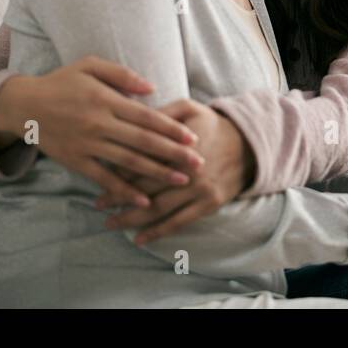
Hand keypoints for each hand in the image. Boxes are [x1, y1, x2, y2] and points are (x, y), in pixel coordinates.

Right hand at [0, 57, 204, 207]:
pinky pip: (104, 179)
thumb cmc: (61, 83)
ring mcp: (88, 144)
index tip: (193, 137)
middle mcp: (100, 123)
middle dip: (174, 153)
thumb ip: (122, 75)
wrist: (24, 106)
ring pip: (129, 162)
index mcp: (106, 100)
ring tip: (181, 181)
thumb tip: (152, 89)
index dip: (172, 128)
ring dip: (157, 173)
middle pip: (144, 142)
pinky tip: (144, 200)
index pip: (147, 116)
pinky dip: (124, 191)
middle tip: (198, 163)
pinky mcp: (77, 161)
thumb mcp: (90, 66)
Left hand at [100, 100, 255, 242]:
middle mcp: (188, 170)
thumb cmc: (213, 124)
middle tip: (97, 204)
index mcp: (179, 146)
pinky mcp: (209, 204)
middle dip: (119, 197)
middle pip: (146, 187)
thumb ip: (162, 114)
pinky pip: (179, 222)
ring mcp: (199, 190)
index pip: (142, 160)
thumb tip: (133, 118)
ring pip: (159, 209)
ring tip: (111, 223)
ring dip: (132, 218)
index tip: (100, 176)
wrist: (250, 144)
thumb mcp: (189, 108)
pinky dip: (158, 232)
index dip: (118, 170)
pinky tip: (139, 239)